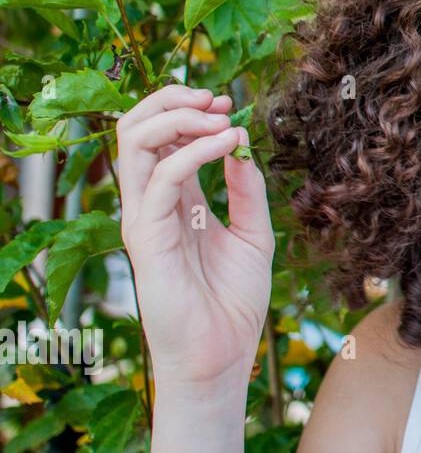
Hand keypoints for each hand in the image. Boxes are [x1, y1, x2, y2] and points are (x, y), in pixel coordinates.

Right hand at [115, 84, 274, 387]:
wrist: (224, 354)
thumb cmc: (234, 301)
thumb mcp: (254, 233)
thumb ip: (246, 189)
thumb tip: (240, 141)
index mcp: (177, 199)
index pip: (165, 137)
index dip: (192, 110)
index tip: (230, 103)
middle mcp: (154, 203)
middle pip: (137, 130)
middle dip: (173, 100)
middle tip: (217, 98)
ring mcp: (145, 218)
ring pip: (134, 144)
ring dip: (178, 117)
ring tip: (220, 115)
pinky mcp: (146, 238)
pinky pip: (159, 180)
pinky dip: (194, 153)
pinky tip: (227, 145)